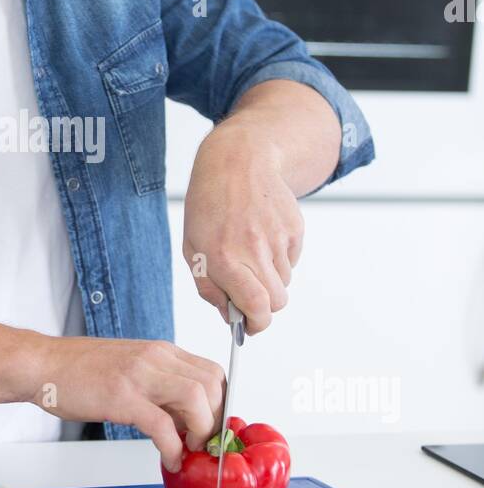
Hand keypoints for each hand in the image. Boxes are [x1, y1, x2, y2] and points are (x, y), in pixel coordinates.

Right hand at [27, 335, 225, 470]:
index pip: (212, 372)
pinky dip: (173, 447)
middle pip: (211, 384)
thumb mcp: (130, 368)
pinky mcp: (121, 397)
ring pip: (196, 400)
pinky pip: (162, 425)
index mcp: (160, 352)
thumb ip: (159, 386)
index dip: (219, 403)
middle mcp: (156, 358)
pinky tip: (169, 458)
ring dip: (199, 431)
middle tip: (201, 442)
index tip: (211, 427)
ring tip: (186, 448)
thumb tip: (184, 417)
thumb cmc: (80, 369)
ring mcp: (139, 376)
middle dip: (214, 419)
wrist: (42, 364)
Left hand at [182, 123, 304, 333]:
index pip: (256, 306)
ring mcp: (278, 237)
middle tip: (250, 296)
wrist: (237, 162)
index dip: (256, 324)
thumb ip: (210, 288)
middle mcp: (254, 248)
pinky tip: (261, 235)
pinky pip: (291, 259)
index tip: (250, 326)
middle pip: (277, 301)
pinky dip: (279, 258)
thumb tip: (230, 317)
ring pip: (284, 281)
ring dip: (269, 278)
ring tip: (250, 252)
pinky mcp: (295, 227)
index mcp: (225, 257)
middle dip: (264, 307)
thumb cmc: (208, 206)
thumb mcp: (192, 248)